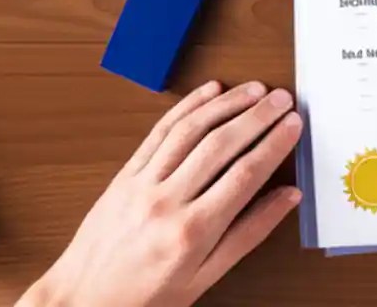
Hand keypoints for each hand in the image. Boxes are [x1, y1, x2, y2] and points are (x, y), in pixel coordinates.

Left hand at [19, 81, 303, 306]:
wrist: (83, 299)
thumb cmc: (147, 295)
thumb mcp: (207, 275)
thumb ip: (250, 232)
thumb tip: (287, 198)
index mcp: (193, 232)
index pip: (245, 175)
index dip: (274, 144)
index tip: (293, 125)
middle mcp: (166, 202)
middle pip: (221, 145)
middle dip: (257, 116)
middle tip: (283, 99)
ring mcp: (142, 184)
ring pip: (190, 130)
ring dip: (226, 104)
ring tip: (254, 90)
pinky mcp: (125, 174)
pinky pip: (159, 132)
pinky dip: (187, 107)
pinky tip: (210, 92)